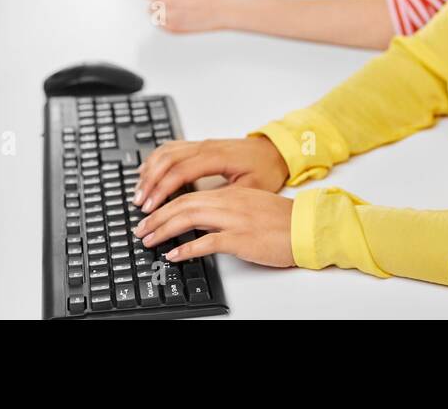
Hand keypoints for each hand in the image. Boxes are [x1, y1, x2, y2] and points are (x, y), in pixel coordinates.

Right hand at [134, 136, 290, 212]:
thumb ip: (225, 198)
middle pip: (167, 161)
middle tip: (139, 204)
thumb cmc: (267, 168)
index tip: (150, 207)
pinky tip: (147, 171)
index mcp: (217, 157)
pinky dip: (156, 159)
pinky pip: (171, 147)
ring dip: (149, 171)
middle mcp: (206, 146)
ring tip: (139, 191)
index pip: (180, 172)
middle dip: (150, 183)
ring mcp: (202, 144)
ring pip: (166, 152)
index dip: (162, 190)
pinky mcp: (201, 145)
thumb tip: (203, 214)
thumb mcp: (251, 188)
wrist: (276, 149)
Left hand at [134, 186, 294, 267]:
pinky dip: (186, 249)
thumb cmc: (282, 220)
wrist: (306, 227)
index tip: (151, 216)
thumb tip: (203, 219)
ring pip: (189, 217)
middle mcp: (229, 202)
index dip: (166, 205)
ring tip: (149, 240)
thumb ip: (227, 207)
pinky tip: (174, 255)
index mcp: (230, 193)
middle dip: (157, 216)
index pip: (189, 195)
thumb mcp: (250, 205)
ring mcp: (234, 219)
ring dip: (164, 229)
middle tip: (140, 229)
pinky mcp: (241, 238)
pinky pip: (207, 242)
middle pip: (183, 204)